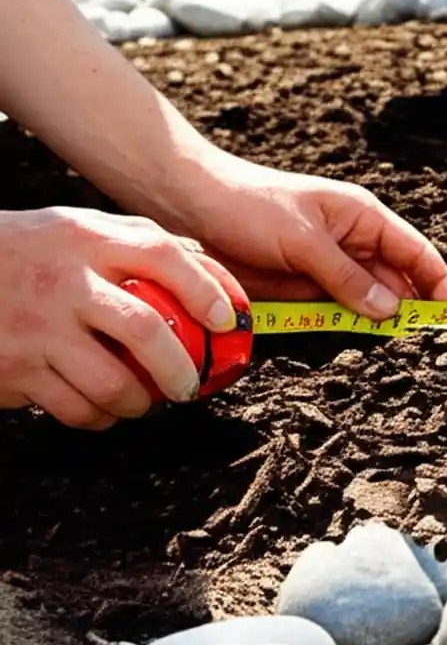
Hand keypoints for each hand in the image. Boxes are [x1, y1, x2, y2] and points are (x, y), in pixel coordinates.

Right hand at [0, 207, 244, 429]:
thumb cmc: (27, 252)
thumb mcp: (77, 227)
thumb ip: (137, 240)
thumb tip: (206, 264)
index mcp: (87, 240)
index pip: (161, 255)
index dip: (206, 288)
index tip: (227, 319)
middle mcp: (65, 283)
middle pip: (145, 330)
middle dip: (181, 368)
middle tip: (191, 384)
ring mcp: (39, 329)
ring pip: (113, 383)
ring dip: (142, 403)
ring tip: (146, 400)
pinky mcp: (16, 370)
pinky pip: (76, 409)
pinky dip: (101, 417)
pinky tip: (104, 408)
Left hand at [162, 155, 446, 317]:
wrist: (190, 206)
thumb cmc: (250, 206)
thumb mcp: (303, 241)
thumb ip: (347, 278)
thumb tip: (391, 311)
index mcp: (363, 218)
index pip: (416, 252)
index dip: (441, 281)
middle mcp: (354, 243)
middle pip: (399, 282)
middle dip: (415, 309)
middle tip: (430, 341)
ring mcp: (331, 269)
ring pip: (371, 303)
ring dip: (383, 324)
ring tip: (401, 346)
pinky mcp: (307, 290)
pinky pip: (340, 314)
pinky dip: (351, 329)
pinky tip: (361, 342)